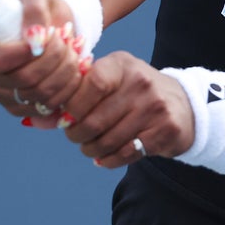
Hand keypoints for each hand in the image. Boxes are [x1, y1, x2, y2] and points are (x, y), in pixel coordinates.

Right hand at [0, 0, 87, 128]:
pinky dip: (67, 90)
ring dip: (66, 74)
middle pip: (24, 80)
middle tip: (70, 42)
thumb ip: (35, 11)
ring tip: (75, 54)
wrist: (52, 28)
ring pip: (40, 95)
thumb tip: (36, 36)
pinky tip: (73, 72)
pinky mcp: (18, 108)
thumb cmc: (39, 10)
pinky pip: (47, 107)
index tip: (50, 35)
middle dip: (56, 60)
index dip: (28, 52)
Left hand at [57, 51, 195, 167]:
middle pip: (95, 119)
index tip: (66, 117)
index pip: (92, 83)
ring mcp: (155, 108)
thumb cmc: (134, 91)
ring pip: (109, 141)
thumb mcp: (113, 77)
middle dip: (77, 134)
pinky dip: (107, 160)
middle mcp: (141, 83)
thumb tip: (40, 117)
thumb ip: (80, 90)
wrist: (183, 104)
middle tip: (74, 136)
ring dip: (91, 149)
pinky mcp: (165, 131)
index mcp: (122, 65)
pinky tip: (103, 157)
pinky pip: (125, 153)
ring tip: (88, 148)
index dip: (73, 106)